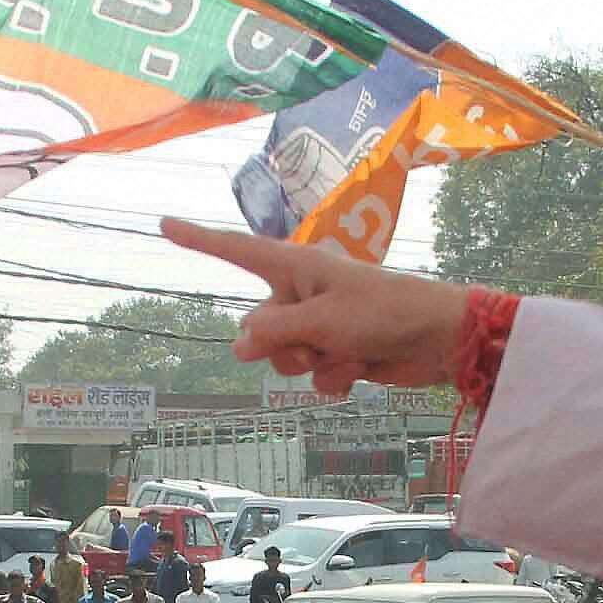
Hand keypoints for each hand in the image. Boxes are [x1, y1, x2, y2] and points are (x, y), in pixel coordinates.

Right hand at [156, 220, 471, 394]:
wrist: (439, 339)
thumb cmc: (385, 312)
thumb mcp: (322, 321)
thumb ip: (274, 332)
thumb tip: (238, 346)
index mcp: (295, 267)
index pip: (235, 250)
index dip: (199, 239)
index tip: (163, 223)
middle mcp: (301, 293)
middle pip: (258, 329)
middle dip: (284, 346)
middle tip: (321, 341)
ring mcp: (319, 325)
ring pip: (284, 359)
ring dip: (312, 365)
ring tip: (348, 354)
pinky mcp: (338, 352)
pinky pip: (312, 375)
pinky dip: (333, 379)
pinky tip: (359, 373)